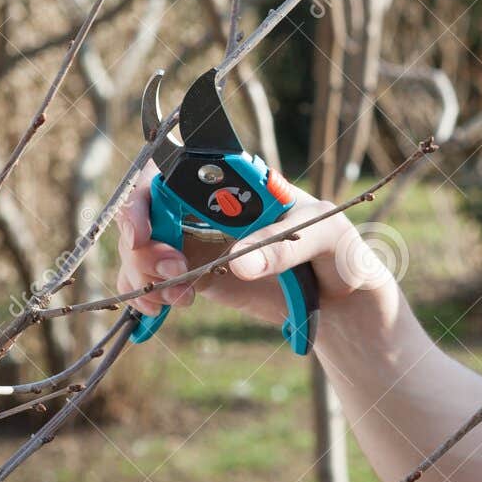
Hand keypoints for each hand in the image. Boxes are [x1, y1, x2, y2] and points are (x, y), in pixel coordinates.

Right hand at [114, 162, 401, 341]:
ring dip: (141, 274)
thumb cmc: (337, 249)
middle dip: (142, 245)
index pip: (174, 171)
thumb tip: (238, 264)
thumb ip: (282, 246)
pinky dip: (145, 295)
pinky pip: (151, 278)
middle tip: (171, 275)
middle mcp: (207, 205)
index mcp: (236, 180)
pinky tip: (160, 310)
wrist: (340, 296)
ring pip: (141, 247)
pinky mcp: (195, 273)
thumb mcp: (323, 237)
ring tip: (173, 300)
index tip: (146, 233)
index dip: (148, 197)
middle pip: (146, 211)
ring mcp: (197, 239)